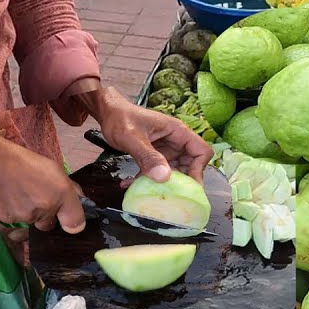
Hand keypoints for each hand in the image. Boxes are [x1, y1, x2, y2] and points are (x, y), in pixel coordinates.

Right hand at [0, 125, 85, 241]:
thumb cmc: (23, 161)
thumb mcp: (53, 168)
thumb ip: (69, 188)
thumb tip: (81, 201)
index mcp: (60, 194)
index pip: (75, 223)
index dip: (67, 220)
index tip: (63, 217)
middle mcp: (45, 210)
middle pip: (48, 226)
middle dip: (44, 218)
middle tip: (33, 201)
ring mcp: (24, 218)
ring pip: (28, 230)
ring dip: (25, 222)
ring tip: (17, 203)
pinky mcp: (5, 223)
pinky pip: (10, 230)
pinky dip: (8, 222)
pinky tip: (6, 206)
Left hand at [90, 87, 213, 182]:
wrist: (107, 112)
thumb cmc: (121, 118)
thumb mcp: (132, 138)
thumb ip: (147, 156)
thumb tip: (164, 177)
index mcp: (178, 132)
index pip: (201, 151)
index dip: (199, 170)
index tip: (187, 187)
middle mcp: (175, 141)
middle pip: (191, 165)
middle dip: (182, 182)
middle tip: (169, 196)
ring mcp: (165, 149)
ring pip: (174, 171)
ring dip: (163, 184)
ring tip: (149, 194)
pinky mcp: (154, 155)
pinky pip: (157, 171)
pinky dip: (147, 180)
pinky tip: (131, 185)